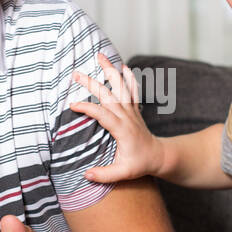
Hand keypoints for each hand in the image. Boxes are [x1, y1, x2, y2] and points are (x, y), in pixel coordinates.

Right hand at [69, 52, 165, 182]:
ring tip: (100, 56)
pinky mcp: (134, 109)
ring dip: (110, 71)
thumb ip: (104, 174)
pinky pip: (132, 90)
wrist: (159, 156)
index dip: (87, 108)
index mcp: (122, 130)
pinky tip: (123, 66)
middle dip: (92, 83)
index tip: (72, 105)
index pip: (102, 114)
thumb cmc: (140, 165)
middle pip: (108, 95)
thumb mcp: (122, 173)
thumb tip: (85, 175)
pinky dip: (128, 77)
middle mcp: (127, 117)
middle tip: (75, 73)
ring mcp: (131, 111)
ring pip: (121, 87)